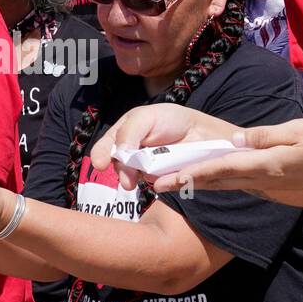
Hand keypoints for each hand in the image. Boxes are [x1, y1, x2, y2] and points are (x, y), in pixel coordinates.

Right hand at [89, 103, 237, 189]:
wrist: (202, 131)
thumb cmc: (172, 119)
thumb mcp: (146, 117)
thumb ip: (129, 133)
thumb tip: (118, 154)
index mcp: (124, 135)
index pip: (105, 147)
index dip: (101, 155)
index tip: (100, 165)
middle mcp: (132, 154)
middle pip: (118, 166)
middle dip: (122, 171)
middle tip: (127, 179)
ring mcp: (146, 168)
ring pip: (134, 177)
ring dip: (137, 177)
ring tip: (144, 176)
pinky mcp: (162, 179)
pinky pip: (156, 184)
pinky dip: (158, 181)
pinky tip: (162, 177)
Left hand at [151, 119, 302, 208]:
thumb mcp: (298, 131)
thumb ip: (266, 136)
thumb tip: (237, 138)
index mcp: (266, 165)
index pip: (224, 168)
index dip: (195, 172)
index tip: (172, 176)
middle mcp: (259, 179)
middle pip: (215, 181)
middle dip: (184, 183)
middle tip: (153, 185)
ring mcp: (260, 184)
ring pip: (220, 185)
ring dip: (192, 185)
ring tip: (165, 183)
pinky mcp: (262, 184)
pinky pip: (230, 185)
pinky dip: (209, 183)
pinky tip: (193, 181)